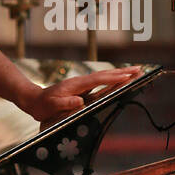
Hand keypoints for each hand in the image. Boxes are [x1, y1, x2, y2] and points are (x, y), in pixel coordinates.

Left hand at [25, 67, 143, 130]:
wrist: (34, 100)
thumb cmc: (43, 105)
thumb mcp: (52, 105)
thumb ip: (66, 103)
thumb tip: (81, 101)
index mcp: (76, 84)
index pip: (98, 79)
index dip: (113, 78)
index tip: (127, 75)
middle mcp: (81, 82)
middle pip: (105, 75)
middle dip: (123, 72)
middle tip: (140, 69)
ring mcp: (82, 85)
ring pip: (104, 78)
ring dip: (120, 75)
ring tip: (135, 72)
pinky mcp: (83, 90)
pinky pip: (101, 84)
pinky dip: (112, 81)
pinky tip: (120, 81)